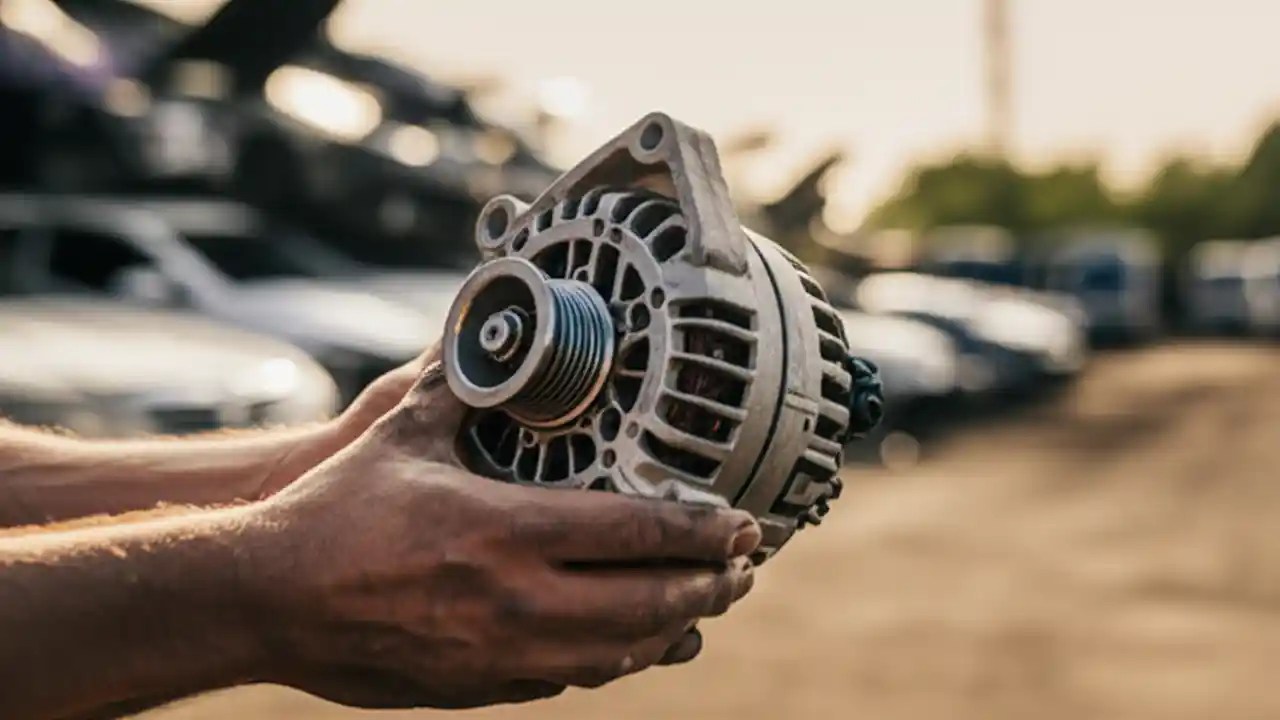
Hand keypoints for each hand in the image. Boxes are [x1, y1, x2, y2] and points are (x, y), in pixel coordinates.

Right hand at [242, 365, 760, 709]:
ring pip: (619, 652)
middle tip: (745, 569)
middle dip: (710, 587)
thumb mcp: (401, 432)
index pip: (636, 534)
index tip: (745, 527)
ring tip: (708, 608)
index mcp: (505, 530)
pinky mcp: (479, 685)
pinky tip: (636, 646)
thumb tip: (492, 326)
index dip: (702, 533)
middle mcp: (514, 600)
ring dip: (676, 629)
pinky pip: (572, 680)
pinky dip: (619, 661)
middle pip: (648, 603)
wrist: (266, 599)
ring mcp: (500, 653)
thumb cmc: (333, 510)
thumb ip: (461, 383)